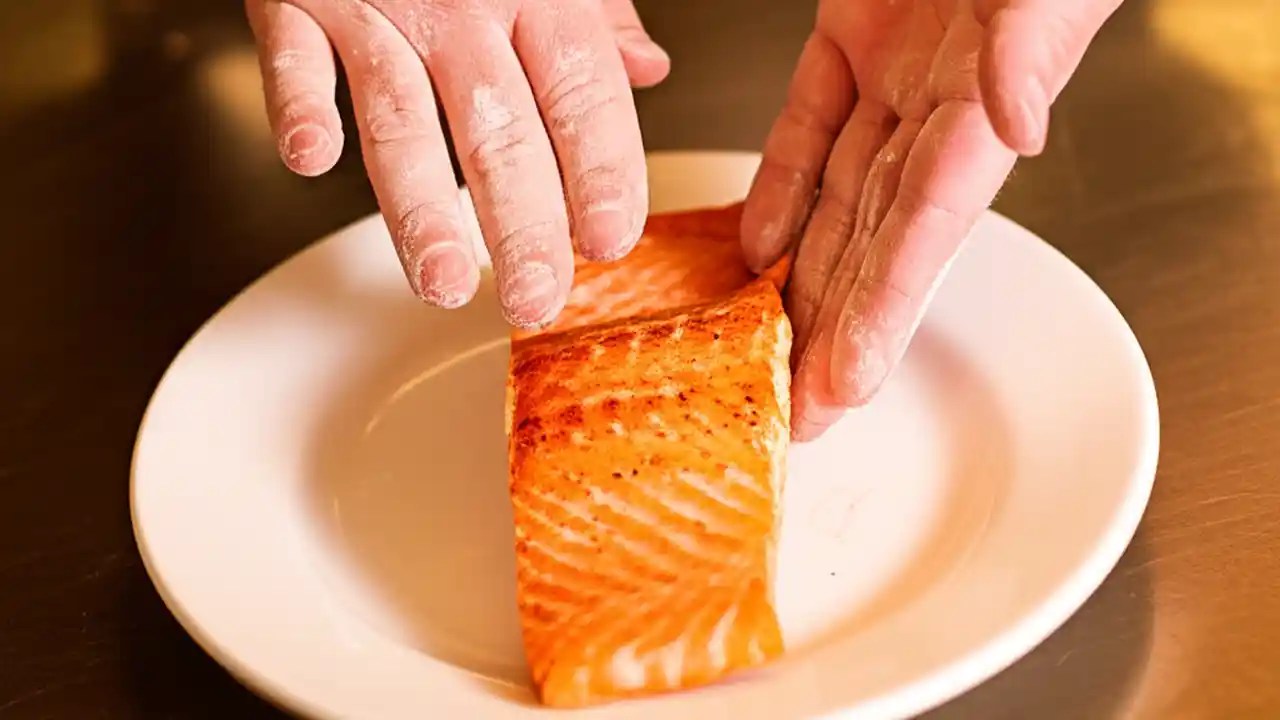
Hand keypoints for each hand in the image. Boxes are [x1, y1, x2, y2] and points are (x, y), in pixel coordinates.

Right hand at [246, 0, 669, 326]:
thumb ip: (595, 11)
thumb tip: (647, 68)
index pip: (583, 93)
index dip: (601, 170)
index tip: (610, 240)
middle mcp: (463, 0)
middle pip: (501, 128)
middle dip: (521, 223)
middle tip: (534, 298)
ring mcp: (379, 0)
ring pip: (405, 116)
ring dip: (421, 206)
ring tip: (444, 282)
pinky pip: (296, 55)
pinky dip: (298, 103)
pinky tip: (312, 159)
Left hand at [742, 0, 1120, 439]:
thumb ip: (1028, 49)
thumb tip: (1016, 130)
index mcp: (982, 105)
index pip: (922, 233)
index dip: (881, 313)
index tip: (844, 388)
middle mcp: (938, 106)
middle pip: (874, 242)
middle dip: (835, 330)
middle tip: (799, 414)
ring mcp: (896, 74)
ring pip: (837, 198)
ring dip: (804, 278)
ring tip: (771, 354)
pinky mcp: (856, 33)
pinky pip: (809, 123)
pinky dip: (781, 181)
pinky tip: (758, 243)